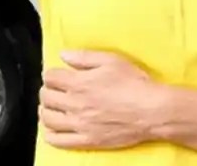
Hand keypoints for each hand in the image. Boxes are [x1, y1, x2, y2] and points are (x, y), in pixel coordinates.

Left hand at [38, 50, 164, 150]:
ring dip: (45, 111)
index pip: (50, 77)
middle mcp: (76, 104)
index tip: (56, 75)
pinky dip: (50, 134)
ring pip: (47, 118)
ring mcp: (80, 124)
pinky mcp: (87, 140)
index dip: (51, 74)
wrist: (151, 111)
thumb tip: (64, 55)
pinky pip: (58, 140)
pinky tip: (53, 128)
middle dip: (47, 91)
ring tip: (51, 107)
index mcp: (80, 83)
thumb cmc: (135, 85)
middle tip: (53, 90)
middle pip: (46, 96)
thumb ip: (84, 57)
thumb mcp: (111, 60)